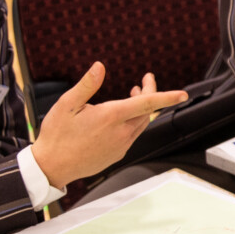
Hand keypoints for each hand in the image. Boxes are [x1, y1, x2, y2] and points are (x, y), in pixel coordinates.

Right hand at [30, 63, 187, 188]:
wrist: (52, 166)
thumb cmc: (57, 136)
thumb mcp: (66, 104)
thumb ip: (87, 85)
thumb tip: (100, 67)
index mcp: (110, 117)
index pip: (147, 104)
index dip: (166, 97)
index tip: (183, 94)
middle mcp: (119, 133)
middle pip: (147, 112)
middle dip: (150, 94)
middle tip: (144, 81)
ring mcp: (120, 146)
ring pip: (141, 124)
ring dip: (143, 109)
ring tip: (135, 94)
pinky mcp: (117, 154)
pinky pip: (133, 135)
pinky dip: (134, 122)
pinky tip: (122, 117)